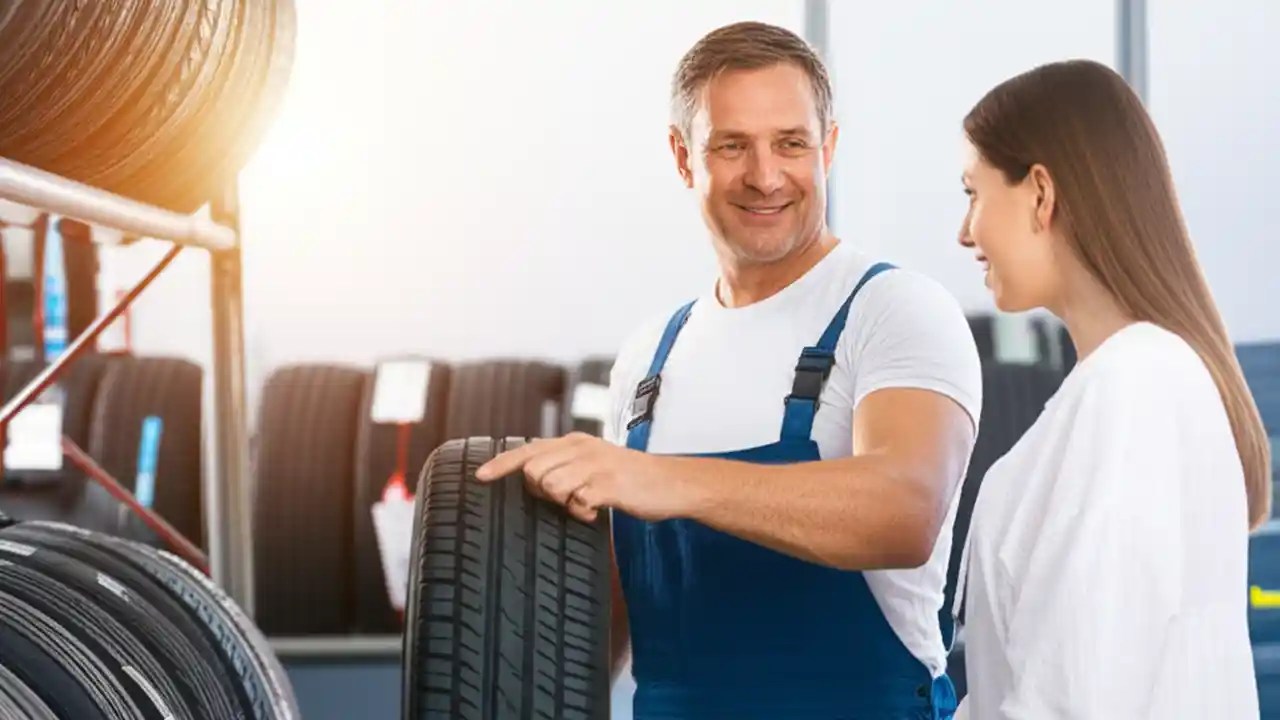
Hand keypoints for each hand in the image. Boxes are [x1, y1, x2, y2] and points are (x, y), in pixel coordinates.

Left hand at [474, 432, 689, 522]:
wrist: (671, 483)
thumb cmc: (631, 478)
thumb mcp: (595, 462)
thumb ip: (566, 464)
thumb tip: (534, 478)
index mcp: (575, 442)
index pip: (528, 450)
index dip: (501, 465)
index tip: (480, 477)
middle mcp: (581, 449)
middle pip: (534, 472)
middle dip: (542, 492)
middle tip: (568, 499)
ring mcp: (594, 465)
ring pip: (550, 486)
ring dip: (564, 503)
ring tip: (585, 503)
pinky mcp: (607, 484)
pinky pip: (576, 502)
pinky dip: (582, 513)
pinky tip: (597, 511)